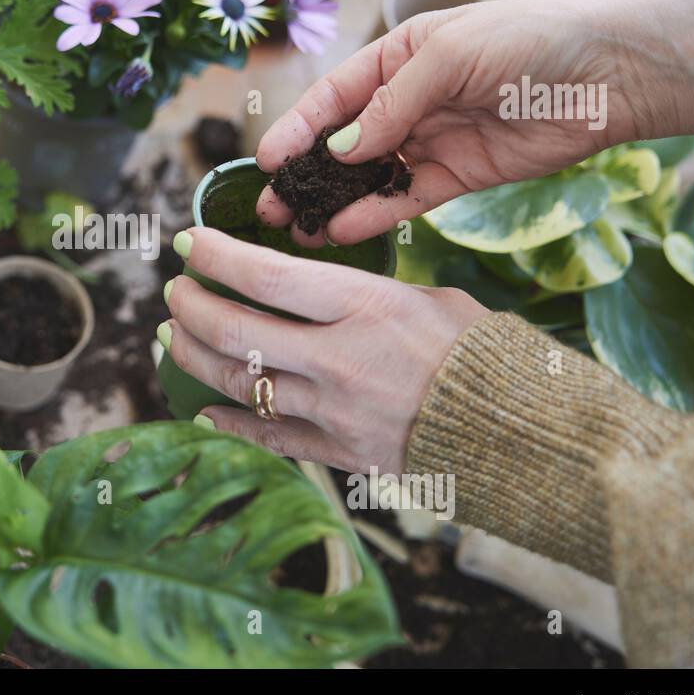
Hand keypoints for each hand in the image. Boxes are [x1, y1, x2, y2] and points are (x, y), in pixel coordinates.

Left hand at [160, 227, 487, 472]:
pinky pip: (268, 438)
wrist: (519, 430)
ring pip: (239, 384)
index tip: (187, 242)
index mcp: (362, 305)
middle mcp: (337, 357)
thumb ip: (360, 295)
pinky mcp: (339, 452)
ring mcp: (333, 410)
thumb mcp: (425, 299)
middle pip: (235, 331)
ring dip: (195, 358)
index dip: (213, 256)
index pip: (264, 275)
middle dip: (190, 307)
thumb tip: (311, 288)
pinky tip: (203, 411)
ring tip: (174, 339)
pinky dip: (229, 424)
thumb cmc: (480, 351)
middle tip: (174, 293)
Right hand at [256, 0, 675, 245]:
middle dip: (303, 176)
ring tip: (297, 232)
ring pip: (368, 178)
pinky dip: (375, 217)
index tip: (264, 162)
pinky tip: (344, 234)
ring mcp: (431, 141)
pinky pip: (406, 200)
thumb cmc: (530, 40)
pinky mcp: (458, 177)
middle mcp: (406, 101)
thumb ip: (392, 106)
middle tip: (267, 208)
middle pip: (342, 143)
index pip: (332, 97)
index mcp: (397, 57)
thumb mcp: (451, 57)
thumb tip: (340, 151)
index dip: (296, 129)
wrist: (611, 73)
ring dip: (332, 203)